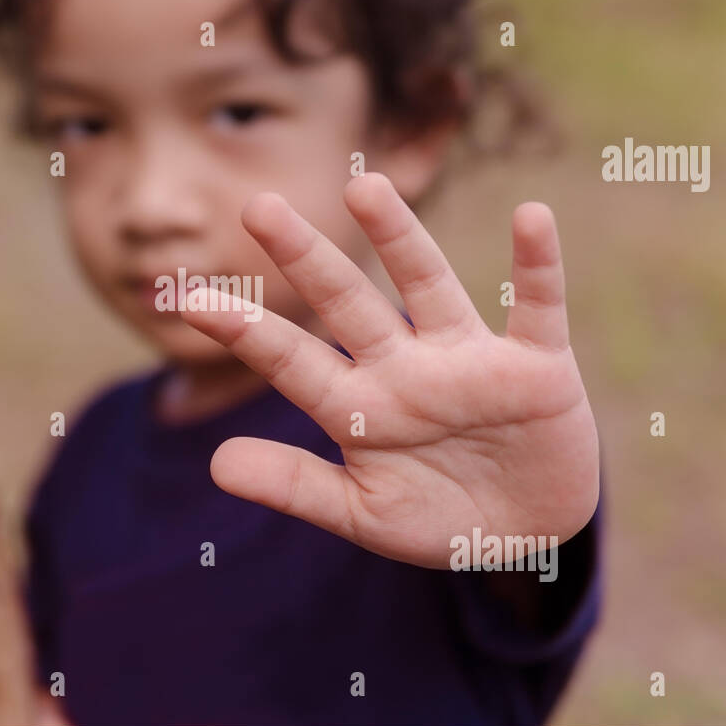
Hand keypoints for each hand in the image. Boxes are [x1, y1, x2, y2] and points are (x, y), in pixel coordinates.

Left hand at [179, 173, 599, 568]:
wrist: (524, 536)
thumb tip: (215, 464)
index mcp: (359, 408)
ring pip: (430, 287)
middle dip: (306, 260)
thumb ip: (297, 487)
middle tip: (258, 207)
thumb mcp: (362, 514)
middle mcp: (407, 371)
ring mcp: (471, 363)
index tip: (186, 299)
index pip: (291, 363)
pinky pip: (539, 308)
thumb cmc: (435, 516)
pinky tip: (532, 215)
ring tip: (365, 189)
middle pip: (349, 304)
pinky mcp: (538, 368)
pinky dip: (538, 265)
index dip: (245, 332)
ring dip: (401, 240)